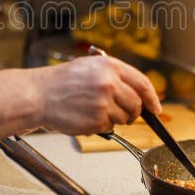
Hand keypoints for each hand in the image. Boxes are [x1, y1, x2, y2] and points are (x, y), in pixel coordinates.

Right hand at [36, 55, 161, 134]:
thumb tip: (138, 92)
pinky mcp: (96, 120)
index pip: (142, 83)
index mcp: (110, 66)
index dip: (151, 98)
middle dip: (133, 112)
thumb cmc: (61, 81)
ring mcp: (103, 102)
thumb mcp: (90, 67)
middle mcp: (109, 83)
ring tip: (93, 110)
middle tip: (122, 113)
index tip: (155, 108)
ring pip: (124, 118)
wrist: (39, 94)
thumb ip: (115, 76)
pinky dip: (101, 126)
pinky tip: (86, 116)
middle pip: (136, 104)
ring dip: (114, 118)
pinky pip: (109, 127)